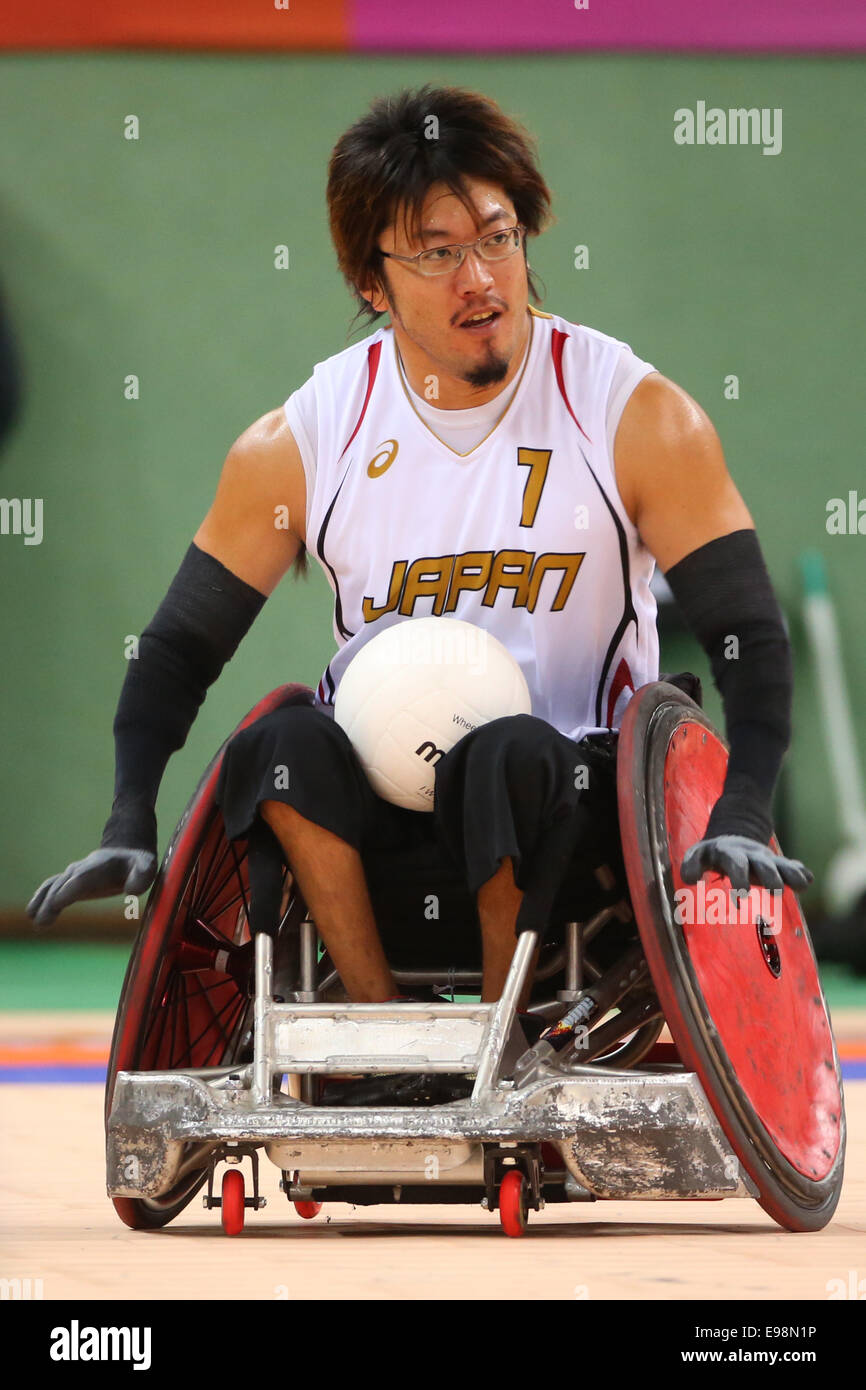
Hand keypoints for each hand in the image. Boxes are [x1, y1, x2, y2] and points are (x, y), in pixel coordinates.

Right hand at [26, 847, 157, 926]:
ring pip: (53, 885)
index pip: (82, 878)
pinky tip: (33, 915)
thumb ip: (142, 876)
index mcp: (101, 865)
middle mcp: (83, 868)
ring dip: (42, 901)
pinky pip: (51, 888)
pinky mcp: (70, 882)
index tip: (57, 903)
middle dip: (52, 900)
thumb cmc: (137, 864)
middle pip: (64, 884)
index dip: (70, 889)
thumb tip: (131, 891)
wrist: (126, 851)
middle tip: (41, 920)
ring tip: (34, 919)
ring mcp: (74, 874)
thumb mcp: (147, 866)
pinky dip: (40, 899)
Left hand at [681, 834, 812, 893]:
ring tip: (800, 886)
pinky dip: (800, 873)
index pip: (736, 863)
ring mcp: (765, 859)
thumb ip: (691, 866)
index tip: (741, 898)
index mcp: (730, 853)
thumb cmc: (710, 855)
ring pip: (782, 864)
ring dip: (791, 874)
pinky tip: (808, 880)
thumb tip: (690, 880)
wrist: (731, 837)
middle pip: (764, 863)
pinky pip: (792, 867)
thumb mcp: (697, 855)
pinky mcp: (776, 865)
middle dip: (771, 877)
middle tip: (775, 893)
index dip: (739, 879)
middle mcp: (750, 855)